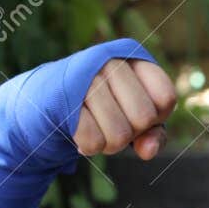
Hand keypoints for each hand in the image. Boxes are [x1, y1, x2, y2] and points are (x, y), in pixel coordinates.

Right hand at [0, 38, 174, 207]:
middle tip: (111, 121)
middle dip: (130, 133)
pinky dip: (89, 147)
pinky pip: (93, 141)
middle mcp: (110, 59)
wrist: (43, 104)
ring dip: (109, 143)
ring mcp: (85, 75)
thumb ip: (154, 134)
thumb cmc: (100, 110)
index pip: (166, 98)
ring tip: (94, 125)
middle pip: (144, 118)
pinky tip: (77, 130)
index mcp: (132, 57)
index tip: (136, 111)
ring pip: (120, 134)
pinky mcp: (63, 97)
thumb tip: (148, 150)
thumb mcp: (134, 119)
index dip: (156, 117)